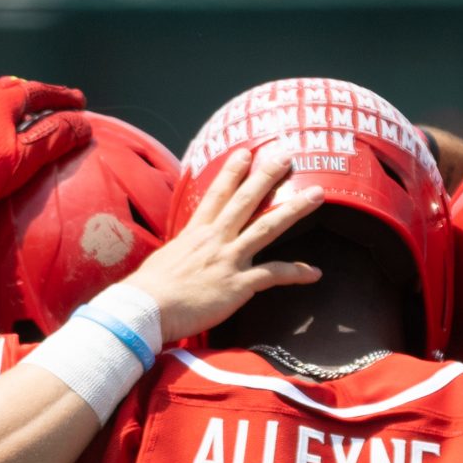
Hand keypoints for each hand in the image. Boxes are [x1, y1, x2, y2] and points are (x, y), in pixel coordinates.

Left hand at [0, 75, 90, 233]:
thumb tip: (83, 123)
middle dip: (32, 92)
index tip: (79, 102)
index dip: (61, 96)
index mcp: (0, 99)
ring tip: (1, 96)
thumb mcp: (27, 157)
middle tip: (48, 101)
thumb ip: (56, 138)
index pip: (38, 91)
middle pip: (8, 85)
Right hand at [123, 143, 325, 343]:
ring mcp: (228, 259)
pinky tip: (314, 273)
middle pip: (246, 200)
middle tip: (286, 157)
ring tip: (316, 194)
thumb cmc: (149, 290)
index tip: (246, 152)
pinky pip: (274, 274)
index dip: (233, 172)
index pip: (217, 194)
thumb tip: (184, 252)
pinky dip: (296, 273)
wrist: (146, 309)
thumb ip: (183, 251)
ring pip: (267, 227)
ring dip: (294, 209)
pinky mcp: (238, 284)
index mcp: (195, 232)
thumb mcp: (165, 259)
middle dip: (267, 176)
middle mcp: (215, 239)